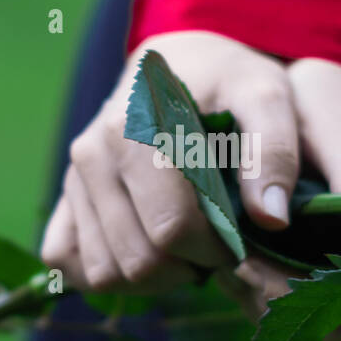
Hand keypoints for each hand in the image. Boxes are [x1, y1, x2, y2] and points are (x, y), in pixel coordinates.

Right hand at [42, 31, 299, 292]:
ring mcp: (74, 176)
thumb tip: (271, 220)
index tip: (240, 241)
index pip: (173, 228)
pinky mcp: (65, 195)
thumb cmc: (230, 83)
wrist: (180, 63)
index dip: (216, 251)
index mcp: (139, 127)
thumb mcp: (266, 96)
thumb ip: (275, 152)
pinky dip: (108, 273)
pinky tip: (148, 253)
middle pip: (139, 259)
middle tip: (216, 247)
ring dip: (153, 277)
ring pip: (106, 271)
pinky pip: (67, 262)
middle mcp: (95, 152)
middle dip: (188, 267)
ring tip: (187, 248)